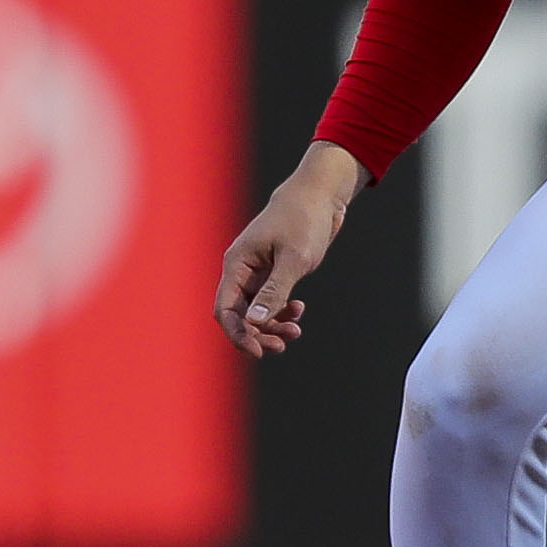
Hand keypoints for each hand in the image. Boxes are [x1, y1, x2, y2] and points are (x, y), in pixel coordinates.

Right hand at [215, 142, 368, 358]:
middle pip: (239, 315)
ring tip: (295, 331)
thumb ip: (275, 290)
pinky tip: (298, 310)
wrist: (321, 196)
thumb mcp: (293, 257)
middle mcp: (242, 270)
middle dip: (257, 334)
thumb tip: (255, 322)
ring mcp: (257, 272)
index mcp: (237, 264)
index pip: (225, 309)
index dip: (237, 334)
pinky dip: (282, 311)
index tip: (258, 351)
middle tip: (281, 345)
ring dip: (272, 325)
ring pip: (256, 311)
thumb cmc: (304, 219)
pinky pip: (270, 301)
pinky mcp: (273, 272)